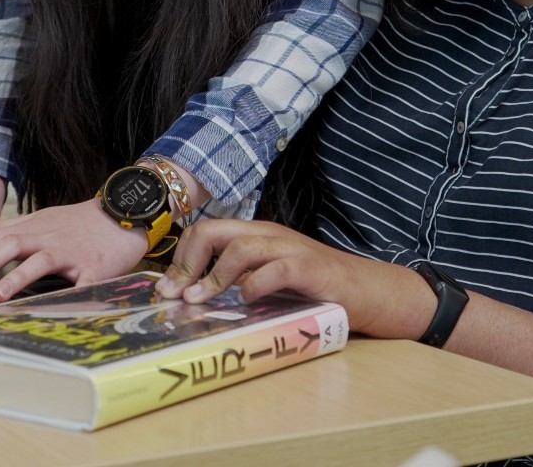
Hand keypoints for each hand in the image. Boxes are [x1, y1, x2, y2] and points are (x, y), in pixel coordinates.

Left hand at [0, 199, 149, 301]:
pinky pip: (80, 281)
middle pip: (5, 244)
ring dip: (15, 275)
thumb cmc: (76, 224)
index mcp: (27, 229)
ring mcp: (69, 250)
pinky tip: (54, 310)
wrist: (124, 212)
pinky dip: (68, 293)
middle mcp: (44, 237)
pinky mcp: (93, 265)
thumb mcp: (34, 220)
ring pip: (38, 258)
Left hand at [154, 220, 434, 336]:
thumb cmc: (313, 286)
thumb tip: (193, 295)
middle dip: (186, 263)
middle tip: (175, 296)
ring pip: (239, 247)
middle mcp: (267, 234)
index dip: (179, 259)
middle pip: (212, 231)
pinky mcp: (308, 267)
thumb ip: (238, 279)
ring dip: (213, 277)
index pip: (203, 231)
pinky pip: (275, 269)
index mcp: (254, 234)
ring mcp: (288, 248)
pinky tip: (246, 299)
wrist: (365, 288)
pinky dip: (255, 284)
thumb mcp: (268, 278)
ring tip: (199, 302)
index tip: (166, 290)